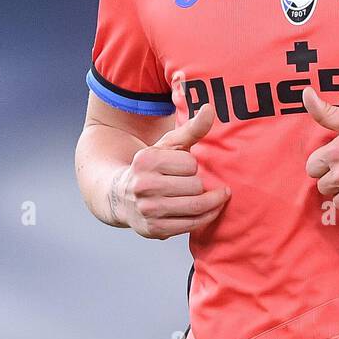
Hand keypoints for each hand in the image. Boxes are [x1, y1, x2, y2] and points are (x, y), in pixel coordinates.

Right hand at [117, 103, 229, 239]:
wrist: (120, 197)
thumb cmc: (152, 168)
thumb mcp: (168, 145)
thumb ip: (192, 128)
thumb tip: (211, 108)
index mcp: (146, 161)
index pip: (190, 164)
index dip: (192, 165)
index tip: (186, 168)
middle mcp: (143, 186)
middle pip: (195, 186)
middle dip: (200, 184)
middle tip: (195, 183)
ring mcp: (148, 210)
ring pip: (196, 206)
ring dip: (212, 202)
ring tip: (218, 196)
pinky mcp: (154, 229)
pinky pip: (191, 225)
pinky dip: (206, 217)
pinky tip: (210, 210)